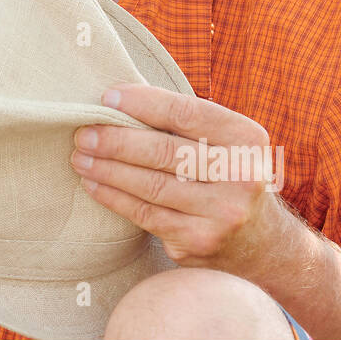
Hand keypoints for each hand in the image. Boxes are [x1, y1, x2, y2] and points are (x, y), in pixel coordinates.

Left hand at [70, 83, 281, 271]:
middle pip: (164, 151)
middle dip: (115, 140)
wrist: (260, 242)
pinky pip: (145, 214)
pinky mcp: (198, 241)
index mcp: (247, 139)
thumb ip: (185, 123)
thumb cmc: (227, 176)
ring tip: (80, 157)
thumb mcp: (225, 142)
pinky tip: (94, 184)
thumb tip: (118, 100)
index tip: (106, 97)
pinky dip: (113, 197)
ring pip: (150, 185)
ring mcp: (221, 213)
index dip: (142, 103)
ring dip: (107, 169)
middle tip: (83, 133)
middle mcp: (241, 176)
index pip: (186, 113)